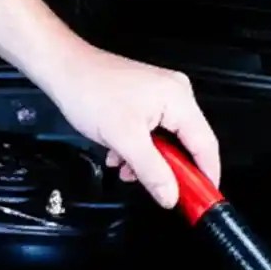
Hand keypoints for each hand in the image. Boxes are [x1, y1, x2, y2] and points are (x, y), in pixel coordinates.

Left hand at [35, 44, 220, 208]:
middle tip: (162, 191)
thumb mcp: (124, 139)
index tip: (204, 200)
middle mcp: (176, 95)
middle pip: (187, 145)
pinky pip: (152, 134)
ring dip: (147, 162)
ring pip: (166, 143)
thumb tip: (170, 194)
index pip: (205, 146)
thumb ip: (152, 171)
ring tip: (125, 166)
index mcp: (179, 99)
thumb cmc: (90, 90)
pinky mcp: (145, 101)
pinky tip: (119, 153)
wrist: (63, 69)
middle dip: (168, 169)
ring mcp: (161, 96)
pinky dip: (137, 150)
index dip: (206, 176)